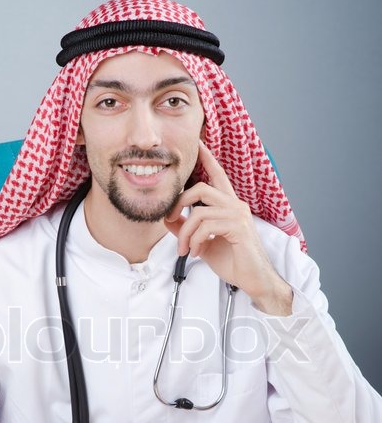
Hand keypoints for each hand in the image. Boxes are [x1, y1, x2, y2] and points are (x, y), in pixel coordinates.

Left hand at [164, 142, 292, 314]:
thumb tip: (168, 219)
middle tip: (168, 221)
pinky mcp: (239, 227)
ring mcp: (238, 215)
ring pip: (199, 212)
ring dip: (184, 233)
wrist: (253, 280)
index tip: (197, 142)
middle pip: (200, 189)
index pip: (217, 175)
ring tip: (183, 249)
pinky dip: (194, 241)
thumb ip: (187, 228)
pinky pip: (206, 226)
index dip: (207, 158)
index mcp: (229, 206)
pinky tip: (195, 252)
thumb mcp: (203, 243)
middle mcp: (235, 205)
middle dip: (178, 203)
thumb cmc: (233, 261)